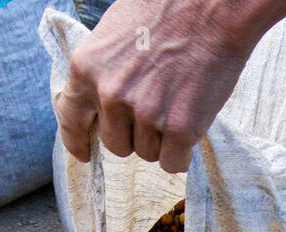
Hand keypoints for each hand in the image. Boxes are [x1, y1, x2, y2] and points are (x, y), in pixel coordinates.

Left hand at [56, 0, 285, 173]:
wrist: (213, 5)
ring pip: (146, 153)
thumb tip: (103, 104)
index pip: (71, 119)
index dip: (77, 141)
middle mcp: (110, 95)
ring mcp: (145, 114)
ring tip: (178, 105)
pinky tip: (190, 127)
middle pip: (115, 143)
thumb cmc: (167, 10)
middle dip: (134, 134)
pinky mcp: (179, 129)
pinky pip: (172, 163)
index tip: (84, 153)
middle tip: (157, 109)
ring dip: (161, 140)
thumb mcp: (115, 34)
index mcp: (88, 68)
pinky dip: (181, 154)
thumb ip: (104, 71)